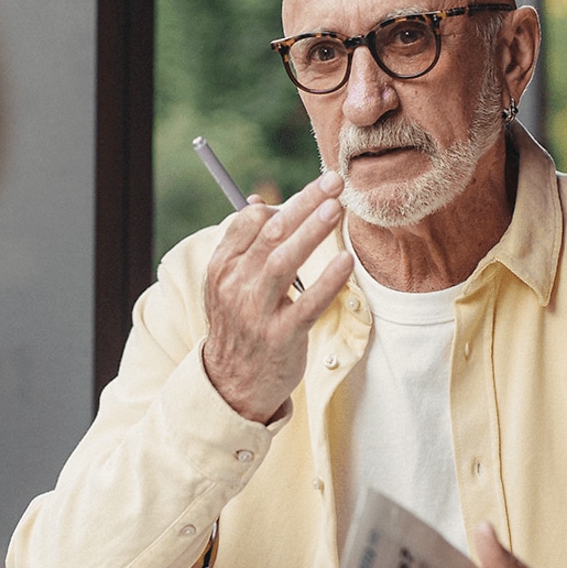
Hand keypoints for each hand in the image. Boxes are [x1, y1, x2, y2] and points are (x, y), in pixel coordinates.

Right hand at [202, 171, 353, 423]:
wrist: (231, 385)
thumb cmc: (240, 327)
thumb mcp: (227, 285)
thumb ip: (242, 246)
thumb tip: (258, 201)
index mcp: (221, 269)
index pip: (247, 223)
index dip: (281, 203)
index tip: (314, 192)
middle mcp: (235, 286)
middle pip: (269, 234)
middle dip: (303, 203)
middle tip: (333, 182)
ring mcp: (256, 312)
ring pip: (282, 261)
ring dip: (311, 231)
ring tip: (336, 208)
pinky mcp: (281, 336)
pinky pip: (307, 303)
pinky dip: (327, 280)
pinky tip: (345, 261)